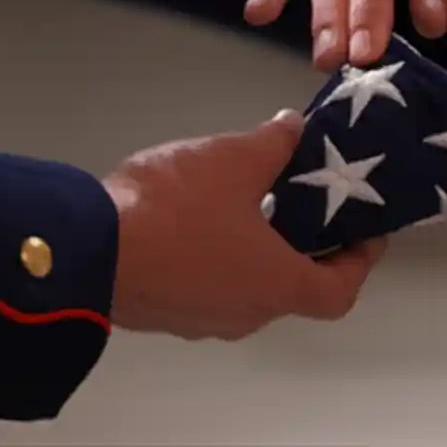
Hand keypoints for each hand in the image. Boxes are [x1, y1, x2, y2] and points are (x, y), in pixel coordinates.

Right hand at [105, 109, 386, 339]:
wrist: (83, 250)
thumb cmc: (175, 211)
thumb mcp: (233, 159)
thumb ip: (273, 144)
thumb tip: (294, 127)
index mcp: (277, 286)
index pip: (339, 292)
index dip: (359, 262)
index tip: (362, 231)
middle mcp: (246, 314)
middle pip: (293, 288)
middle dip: (305, 247)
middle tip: (306, 202)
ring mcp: (200, 319)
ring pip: (246, 286)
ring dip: (257, 250)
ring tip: (253, 200)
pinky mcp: (162, 312)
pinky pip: (206, 285)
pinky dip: (218, 256)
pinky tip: (202, 216)